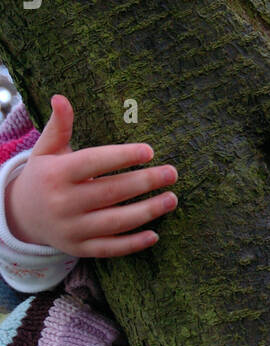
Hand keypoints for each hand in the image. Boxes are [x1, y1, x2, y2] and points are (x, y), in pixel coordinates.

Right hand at [4, 94, 178, 256]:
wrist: (21, 216)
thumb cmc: (43, 176)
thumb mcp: (46, 150)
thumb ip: (59, 126)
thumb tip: (60, 97)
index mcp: (56, 175)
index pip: (93, 163)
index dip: (121, 157)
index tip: (149, 150)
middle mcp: (63, 203)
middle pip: (110, 192)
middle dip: (144, 182)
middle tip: (172, 173)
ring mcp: (71, 229)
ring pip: (114, 222)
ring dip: (147, 212)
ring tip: (172, 199)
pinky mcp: (79, 248)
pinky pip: (109, 249)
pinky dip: (132, 244)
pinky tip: (155, 234)